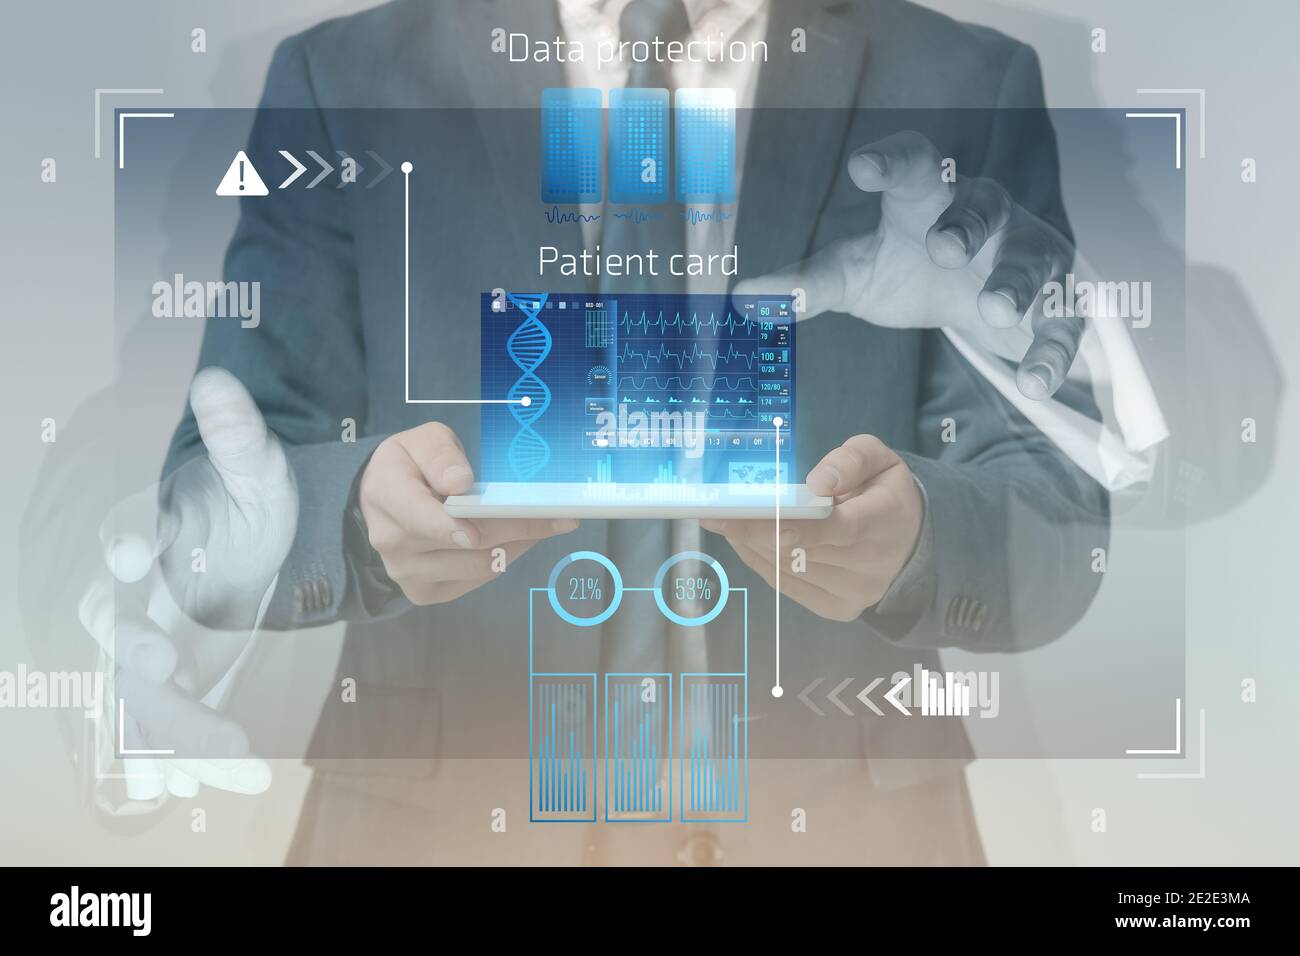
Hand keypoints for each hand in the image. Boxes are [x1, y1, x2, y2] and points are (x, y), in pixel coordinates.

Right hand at [77, 367, 293, 801]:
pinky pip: (163, 726)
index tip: (138, 559)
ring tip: (183, 772)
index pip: (120, 541)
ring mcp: (146, 645)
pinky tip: (194, 792)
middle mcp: (132, 597)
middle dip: (135, 654)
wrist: (254, 546)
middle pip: (117, 632)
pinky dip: (177, 758)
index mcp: (148, 537)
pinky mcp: (170, 683)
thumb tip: (218, 382)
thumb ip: (237, 438)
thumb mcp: (256, 470)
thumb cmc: (248, 505)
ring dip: (158, 732)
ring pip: (135, 695)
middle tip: (167, 666)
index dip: (123, 547)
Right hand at [358, 422, 577, 604]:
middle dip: (518, 527)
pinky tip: (520, 538)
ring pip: (478, 565)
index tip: (485, 526)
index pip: (420, 517)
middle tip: (561, 517)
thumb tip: (460, 482)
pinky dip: (505, 557)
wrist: (382, 498)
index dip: (451, 526)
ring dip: (518, 544)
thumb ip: (440, 455)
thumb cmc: (409, 464)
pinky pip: (476, 579)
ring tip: (545, 523)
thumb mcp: (422, 440)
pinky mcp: (425, 592)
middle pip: (466, 543)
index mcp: (387, 495)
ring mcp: (407, 573)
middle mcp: (392, 542)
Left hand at [701, 435, 922, 621]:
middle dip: (754, 530)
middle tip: (714, 511)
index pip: (837, 529)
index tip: (759, 521)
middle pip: (802, 550)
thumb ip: (850, 461)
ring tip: (719, 520)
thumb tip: (817, 483)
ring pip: (788, 568)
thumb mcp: (880, 459)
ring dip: (750, 545)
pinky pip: (786, 584)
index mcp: (884, 523)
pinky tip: (739, 539)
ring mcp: (852, 594)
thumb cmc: (887, 493)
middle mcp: (870, 567)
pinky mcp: (835, 609)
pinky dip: (758, 560)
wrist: (913, 542)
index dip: (797, 528)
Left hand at [734, 130, 1080, 398]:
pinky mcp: (1058, 302)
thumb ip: (807, 285)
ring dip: (1017, 283)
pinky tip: (1036, 384)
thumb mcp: (856, 276)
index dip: (894, 163)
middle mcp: (985, 215)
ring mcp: (1027, 254)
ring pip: (1033, 257)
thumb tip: (744, 299)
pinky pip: (1063, 323)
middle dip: (966, 223)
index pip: (915, 166)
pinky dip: (1051, 352)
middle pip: (982, 205)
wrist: (978, 301)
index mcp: (928, 199)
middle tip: (944, 248)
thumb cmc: (909, 271)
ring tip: (997, 313)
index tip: (864, 169)